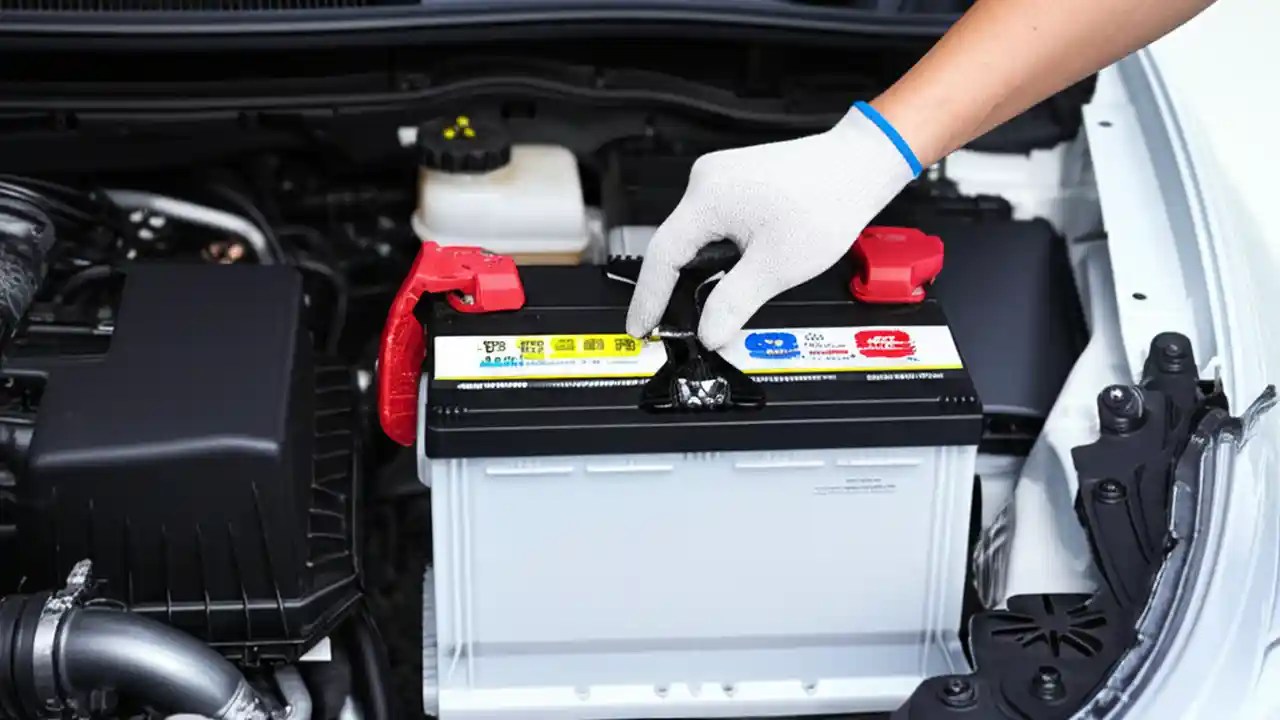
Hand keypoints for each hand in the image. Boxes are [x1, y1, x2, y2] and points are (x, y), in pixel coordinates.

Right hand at [625, 103, 919, 349]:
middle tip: (666, 325)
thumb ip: (733, 303)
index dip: (648, 299)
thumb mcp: (776, 268)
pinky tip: (726, 271)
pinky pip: (710, 222)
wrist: (860, 164)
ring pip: (693, 234)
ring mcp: (719, 177)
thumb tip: (707, 332)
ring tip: (697, 304)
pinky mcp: (734, 180)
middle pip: (674, 244)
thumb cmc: (827, 201)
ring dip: (695, 269)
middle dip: (671, 288)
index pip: (661, 257)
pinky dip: (713, 251)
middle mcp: (706, 180)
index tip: (640, 327)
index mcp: (707, 198)